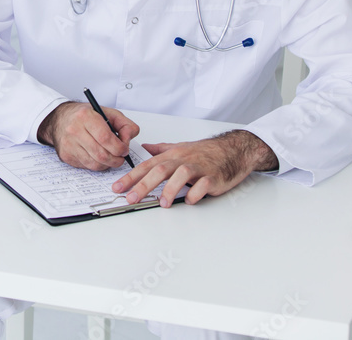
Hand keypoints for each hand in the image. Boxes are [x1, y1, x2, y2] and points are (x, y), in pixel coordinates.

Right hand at [37, 101, 138, 170]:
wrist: (60, 119)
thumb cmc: (85, 116)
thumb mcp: (108, 113)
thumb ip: (124, 124)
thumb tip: (128, 139)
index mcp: (85, 116)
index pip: (105, 138)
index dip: (119, 147)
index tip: (124, 149)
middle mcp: (74, 130)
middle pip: (101, 154)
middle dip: (116, 159)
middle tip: (121, 156)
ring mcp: (68, 144)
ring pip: (94, 163)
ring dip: (108, 164)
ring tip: (112, 157)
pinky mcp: (66, 156)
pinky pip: (87, 166)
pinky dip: (97, 165)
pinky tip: (99, 157)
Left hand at [111, 130, 277, 206]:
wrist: (233, 150)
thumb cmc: (206, 152)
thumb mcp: (181, 147)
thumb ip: (162, 149)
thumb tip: (144, 148)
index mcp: (173, 155)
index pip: (147, 165)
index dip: (131, 177)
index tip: (118, 188)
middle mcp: (183, 160)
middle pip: (160, 170)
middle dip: (143, 185)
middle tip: (131, 198)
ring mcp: (199, 168)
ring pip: (181, 176)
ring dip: (170, 190)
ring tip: (163, 203)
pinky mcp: (213, 177)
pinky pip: (203, 186)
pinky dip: (195, 194)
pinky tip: (190, 200)